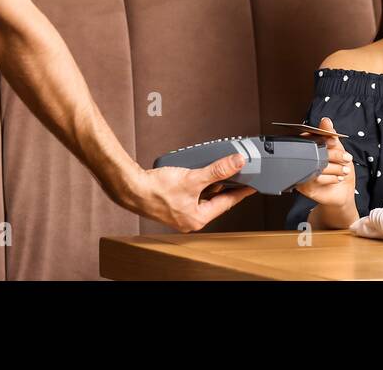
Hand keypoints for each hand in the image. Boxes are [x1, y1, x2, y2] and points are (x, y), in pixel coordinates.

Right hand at [125, 153, 256, 232]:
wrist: (131, 188)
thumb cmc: (156, 190)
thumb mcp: (193, 178)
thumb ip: (217, 170)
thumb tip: (236, 164)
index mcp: (198, 218)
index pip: (227, 203)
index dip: (241, 191)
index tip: (251, 185)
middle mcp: (190, 218)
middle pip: (215, 200)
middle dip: (225, 185)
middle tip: (236, 174)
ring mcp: (180, 212)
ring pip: (202, 196)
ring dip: (209, 183)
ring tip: (215, 170)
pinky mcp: (171, 204)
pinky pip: (190, 194)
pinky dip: (196, 184)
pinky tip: (194, 173)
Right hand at [293, 117, 354, 207]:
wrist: (342, 193)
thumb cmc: (340, 171)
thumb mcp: (339, 150)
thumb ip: (331, 135)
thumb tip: (325, 121)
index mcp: (309, 149)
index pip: (310, 137)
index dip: (323, 139)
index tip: (335, 142)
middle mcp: (304, 160)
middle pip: (314, 152)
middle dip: (333, 155)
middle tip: (345, 158)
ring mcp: (302, 172)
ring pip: (316, 165)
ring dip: (335, 168)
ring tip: (344, 170)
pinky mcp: (303, 185)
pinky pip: (315, 179)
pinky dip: (330, 178)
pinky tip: (337, 178)